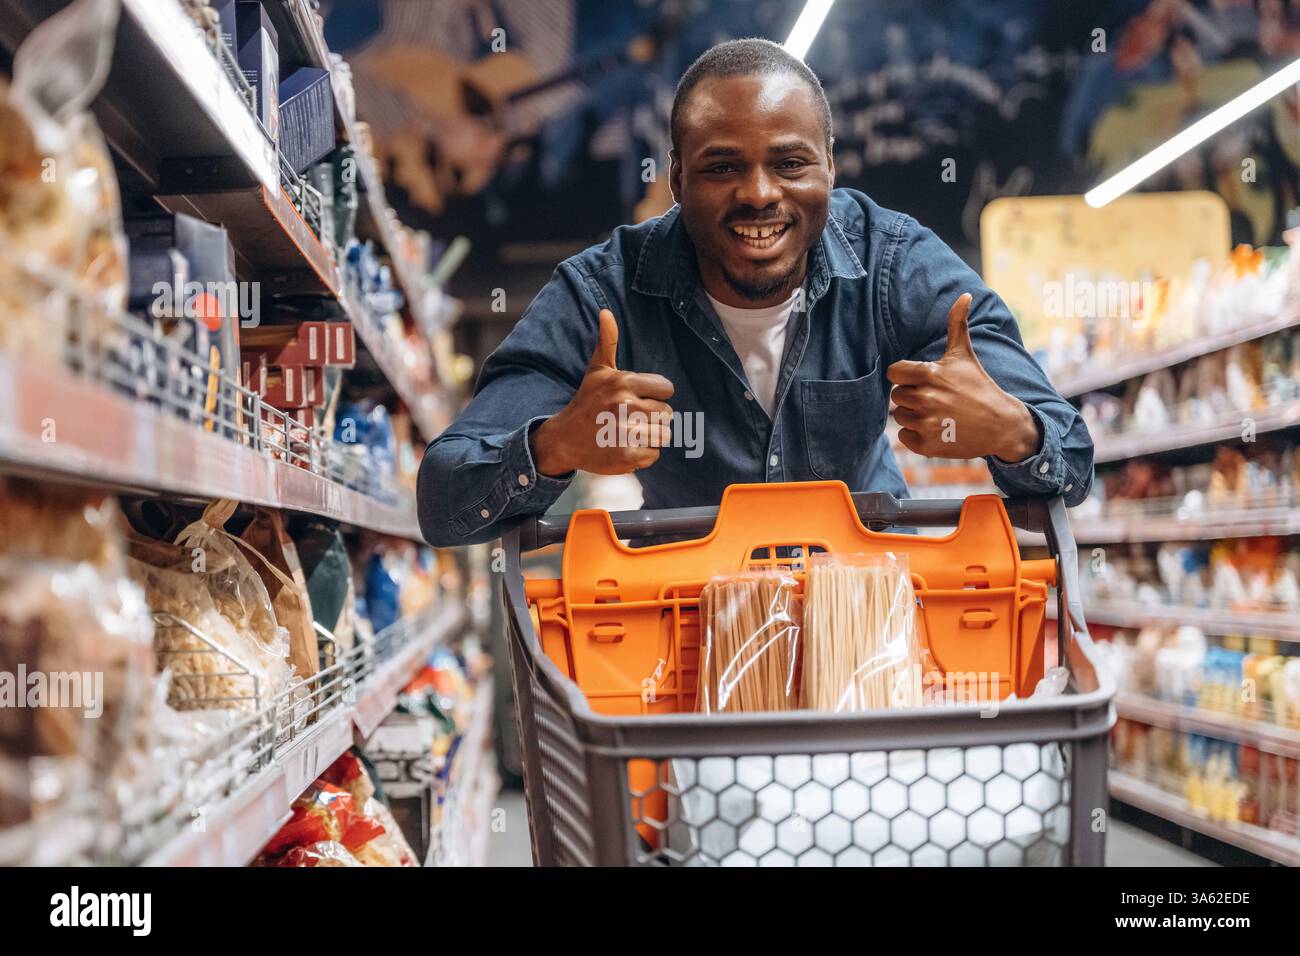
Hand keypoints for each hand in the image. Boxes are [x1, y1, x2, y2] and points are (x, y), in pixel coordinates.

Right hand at [531, 309, 675, 475]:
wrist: (564, 439)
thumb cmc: (587, 401)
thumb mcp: (597, 370)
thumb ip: (607, 341)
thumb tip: (606, 312)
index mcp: (624, 382)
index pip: (667, 389)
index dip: (655, 396)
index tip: (636, 400)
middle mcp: (625, 405)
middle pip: (667, 414)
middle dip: (652, 417)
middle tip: (630, 419)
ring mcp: (626, 432)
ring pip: (664, 434)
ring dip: (650, 436)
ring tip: (628, 433)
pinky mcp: (626, 456)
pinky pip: (655, 454)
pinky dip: (643, 455)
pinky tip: (625, 448)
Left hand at [886, 293, 1039, 461]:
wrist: (1001, 424)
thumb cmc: (979, 386)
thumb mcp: (965, 355)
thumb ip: (957, 324)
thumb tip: (965, 294)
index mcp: (929, 374)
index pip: (894, 373)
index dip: (906, 376)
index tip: (921, 379)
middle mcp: (925, 399)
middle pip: (897, 396)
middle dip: (912, 396)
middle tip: (936, 398)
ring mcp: (926, 423)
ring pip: (900, 416)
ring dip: (914, 415)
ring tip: (938, 413)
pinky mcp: (927, 445)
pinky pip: (904, 437)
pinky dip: (916, 435)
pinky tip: (936, 428)